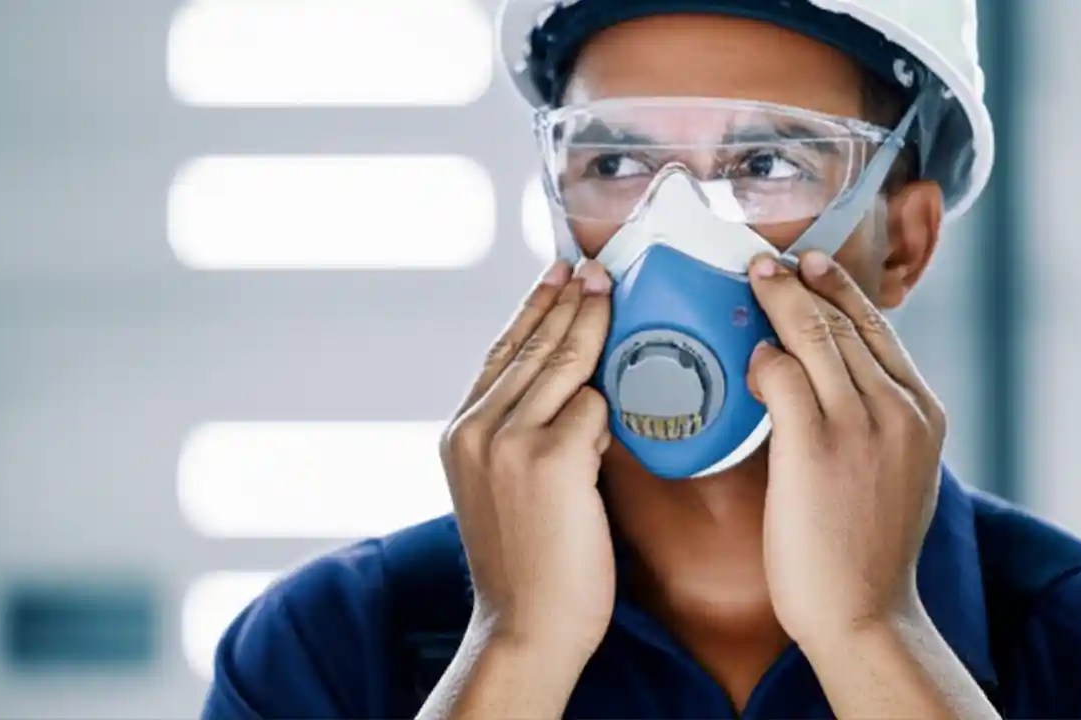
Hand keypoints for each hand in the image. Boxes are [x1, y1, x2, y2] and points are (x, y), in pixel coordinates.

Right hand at [439, 260, 616, 662]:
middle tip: (592, 267)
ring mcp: (511, 441)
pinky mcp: (552, 458)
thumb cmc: (527, 564)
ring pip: (562, 364)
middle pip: (531, 347)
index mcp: (460, 433)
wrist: (525, 625)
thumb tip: (572, 392)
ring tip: (609, 289)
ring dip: (590, 322)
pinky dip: (610, 407)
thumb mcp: (499, 486)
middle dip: (565, 300)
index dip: (531, 309)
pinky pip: (594, 408)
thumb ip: (518, 435)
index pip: (501, 354)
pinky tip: (620, 397)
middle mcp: (476, 429)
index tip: (556, 274)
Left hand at [746, 250, 945, 650]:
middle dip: (804, 284)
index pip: (879, 330)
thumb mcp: (898, 471)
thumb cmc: (868, 549)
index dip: (841, 290)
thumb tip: (838, 382)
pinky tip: (751, 358)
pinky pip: (782, 375)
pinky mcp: (815, 446)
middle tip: (769, 260)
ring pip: (814, 336)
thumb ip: (878, 421)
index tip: (812, 265)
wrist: (865, 613)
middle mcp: (898, 409)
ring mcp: (860, 425)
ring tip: (753, 277)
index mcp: (924, 412)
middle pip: (844, 322)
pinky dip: (763, 359)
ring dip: (778, 301)